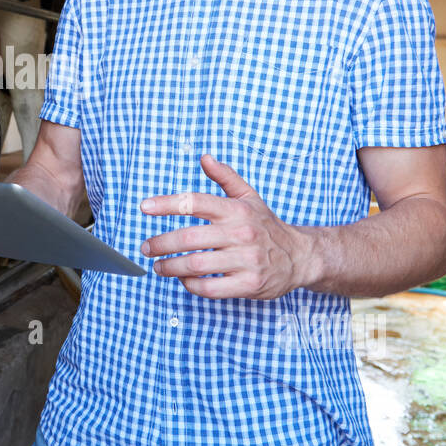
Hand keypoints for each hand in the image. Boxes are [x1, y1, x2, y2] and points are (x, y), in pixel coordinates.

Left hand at [138, 154, 314, 299]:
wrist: (300, 256)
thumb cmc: (267, 226)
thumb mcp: (249, 197)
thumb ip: (225, 177)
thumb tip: (204, 157)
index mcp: (236, 210)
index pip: (195, 202)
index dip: (166, 204)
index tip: (145, 207)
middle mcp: (241, 233)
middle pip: (188, 238)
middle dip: (160, 243)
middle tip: (146, 247)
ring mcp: (246, 260)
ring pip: (196, 265)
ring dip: (170, 267)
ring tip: (159, 266)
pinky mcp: (249, 284)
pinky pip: (210, 288)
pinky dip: (190, 286)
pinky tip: (184, 280)